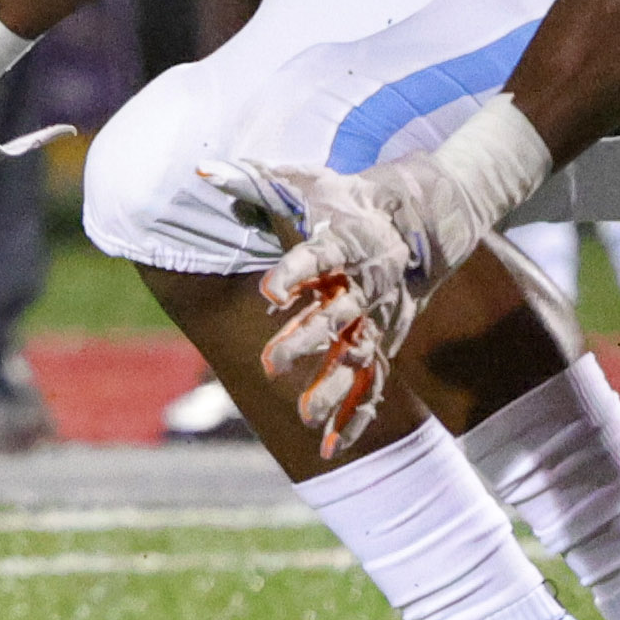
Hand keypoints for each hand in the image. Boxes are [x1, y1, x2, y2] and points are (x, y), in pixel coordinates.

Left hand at [208, 147, 511, 457]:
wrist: (418, 222)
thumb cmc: (348, 202)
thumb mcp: (308, 182)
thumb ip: (254, 180)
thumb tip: (201, 170)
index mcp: (341, 243)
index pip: (317, 257)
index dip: (294, 274)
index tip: (268, 292)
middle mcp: (361, 285)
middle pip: (334, 317)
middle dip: (305, 341)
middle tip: (271, 364)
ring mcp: (375, 319)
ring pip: (355, 358)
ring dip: (332, 387)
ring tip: (303, 415)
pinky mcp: (383, 343)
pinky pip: (372, 386)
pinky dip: (354, 418)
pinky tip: (328, 449)